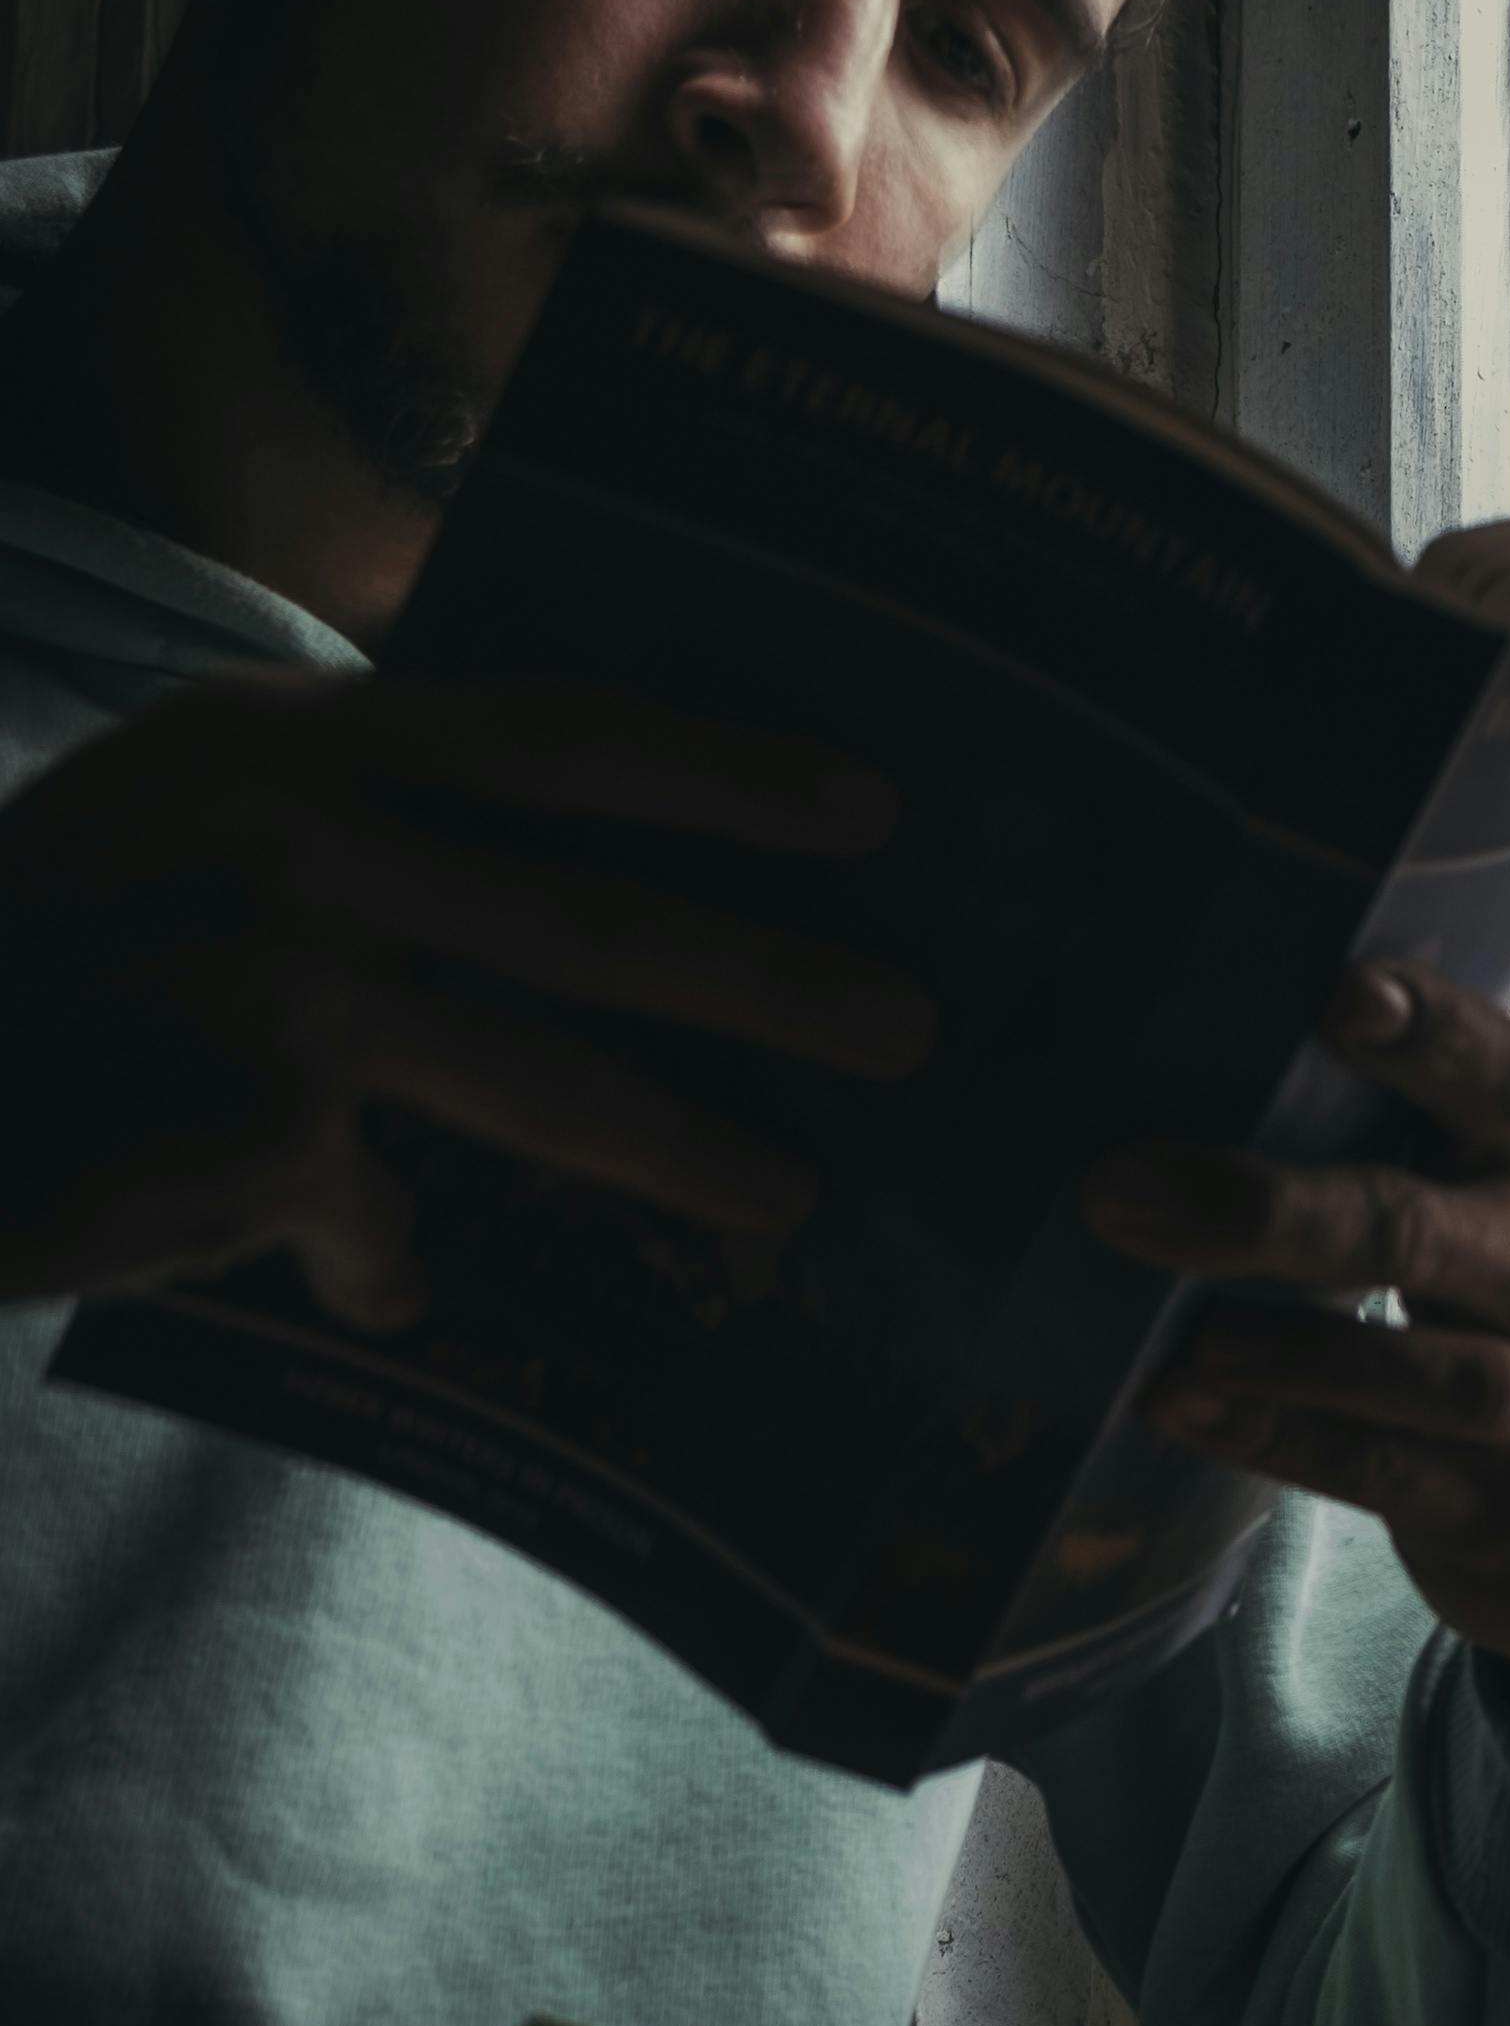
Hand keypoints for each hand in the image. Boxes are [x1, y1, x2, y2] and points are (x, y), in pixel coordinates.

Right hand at [0, 673, 930, 1324]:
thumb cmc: (47, 929)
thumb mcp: (184, 811)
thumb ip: (358, 829)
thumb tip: (544, 894)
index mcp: (291, 738)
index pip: (558, 735)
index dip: (721, 769)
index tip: (867, 804)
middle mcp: (296, 843)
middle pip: (593, 916)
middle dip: (764, 977)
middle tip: (907, 1024)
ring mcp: (267, 986)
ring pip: (531, 1078)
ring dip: (674, 1146)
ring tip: (786, 1202)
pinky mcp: (239, 1126)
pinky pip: (359, 1212)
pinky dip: (375, 1260)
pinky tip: (395, 1291)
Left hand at [1083, 959, 1509, 1737]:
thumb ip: (1410, 1158)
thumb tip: (1202, 1074)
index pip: (1498, 1080)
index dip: (1426, 1032)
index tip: (1345, 994)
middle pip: (1416, 1230)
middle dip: (1270, 1211)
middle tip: (1126, 1188)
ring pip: (1417, 1370)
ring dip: (1285, 1350)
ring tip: (1178, 1338)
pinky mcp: (1497, 1509)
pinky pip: (1379, 1471)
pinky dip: (1273, 1438)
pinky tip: (1180, 1406)